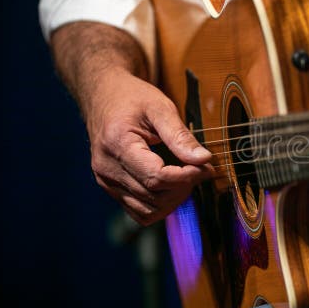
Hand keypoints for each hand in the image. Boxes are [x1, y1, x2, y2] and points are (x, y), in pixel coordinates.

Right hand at [84, 68, 212, 224]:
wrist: (103, 96)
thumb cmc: (131, 97)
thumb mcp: (160, 107)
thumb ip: (181, 135)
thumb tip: (204, 159)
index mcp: (117, 145)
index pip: (157, 177)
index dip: (187, 176)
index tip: (206, 166)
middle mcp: (107, 168)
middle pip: (154, 196)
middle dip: (184, 187)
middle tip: (200, 169)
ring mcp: (105, 180)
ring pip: (147, 210)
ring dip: (174, 199)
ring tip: (187, 177)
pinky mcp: (109, 186)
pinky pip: (139, 211)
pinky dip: (160, 204)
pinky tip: (172, 186)